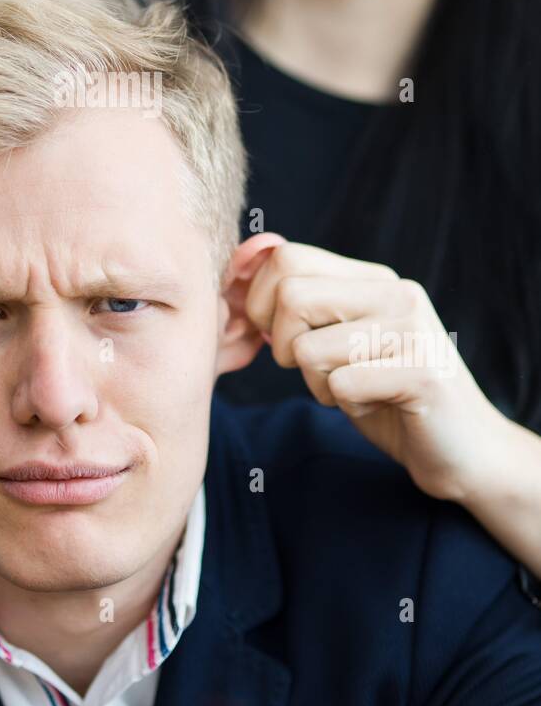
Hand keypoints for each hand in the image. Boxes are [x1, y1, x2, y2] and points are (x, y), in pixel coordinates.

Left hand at [243, 237, 501, 501]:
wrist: (461, 448)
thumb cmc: (386, 394)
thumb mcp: (337, 339)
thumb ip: (301, 303)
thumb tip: (244, 263)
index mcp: (371, 278)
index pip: (287, 257)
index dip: (260, 301)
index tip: (276, 335)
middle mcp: (394, 293)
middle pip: (291, 295)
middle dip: (281, 344)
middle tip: (312, 367)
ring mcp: (412, 329)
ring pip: (309, 348)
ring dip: (318, 383)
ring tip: (356, 388)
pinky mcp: (423, 374)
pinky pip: (342, 385)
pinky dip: (346, 404)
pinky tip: (378, 404)